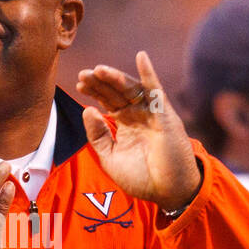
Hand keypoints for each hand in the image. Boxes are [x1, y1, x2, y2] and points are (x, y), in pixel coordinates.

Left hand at [76, 51, 200, 210]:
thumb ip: (98, 136)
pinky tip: (141, 57)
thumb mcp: (110, 158)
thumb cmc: (142, 178)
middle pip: (116, 92)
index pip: (108, 101)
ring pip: (132, 89)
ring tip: (98, 70)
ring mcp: (152, 113)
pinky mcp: (165, 115)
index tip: (79, 84)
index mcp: (125, 124)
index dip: (94, 91)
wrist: (168, 192)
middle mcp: (138, 115)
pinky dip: (149, 73)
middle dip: (100, 83)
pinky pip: (156, 91)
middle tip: (83, 74)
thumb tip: (87, 110)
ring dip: (116, 78)